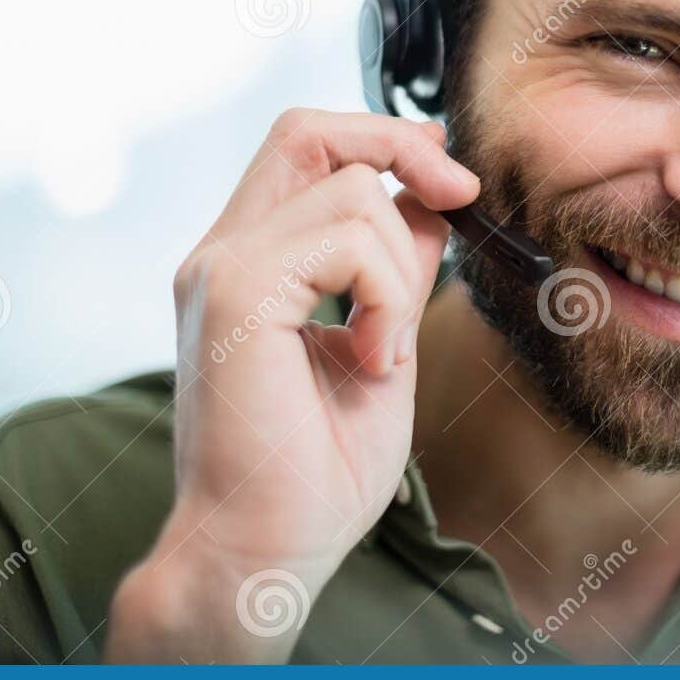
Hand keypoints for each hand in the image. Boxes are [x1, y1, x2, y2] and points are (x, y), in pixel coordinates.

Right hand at [106, 109, 476, 661]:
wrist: (264, 550)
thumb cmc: (316, 469)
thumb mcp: (382, 342)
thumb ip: (394, 270)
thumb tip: (432, 201)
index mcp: (249, 263)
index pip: (306, 148)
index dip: (384, 140)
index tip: (448, 180)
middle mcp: (223, 254)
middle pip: (308, 129)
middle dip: (399, 144)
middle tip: (458, 196)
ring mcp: (221, 269)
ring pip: (354, 191)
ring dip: (403, 270)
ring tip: (387, 347)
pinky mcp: (234, 293)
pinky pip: (349, 241)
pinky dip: (387, 297)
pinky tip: (373, 359)